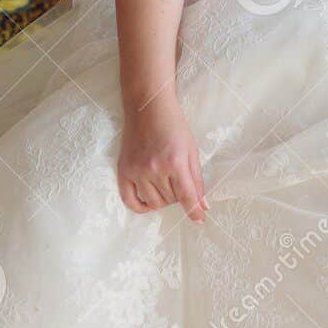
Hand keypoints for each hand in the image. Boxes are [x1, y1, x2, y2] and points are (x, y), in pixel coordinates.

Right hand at [117, 105, 207, 222]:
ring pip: (154, 203)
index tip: (199, 220)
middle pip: (170, 200)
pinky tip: (149, 203)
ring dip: (163, 199)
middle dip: (178, 196)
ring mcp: (137, 171)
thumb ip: (197, 181)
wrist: (148, 107)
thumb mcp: (192, 151)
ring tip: (165, 184)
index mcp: (175, 162)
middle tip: (178, 180)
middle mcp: (155, 169)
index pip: (186, 197)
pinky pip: (129, 201)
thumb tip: (203, 207)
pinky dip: (140, 207)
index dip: (194, 212)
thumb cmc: (174, 126)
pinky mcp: (123, 170)